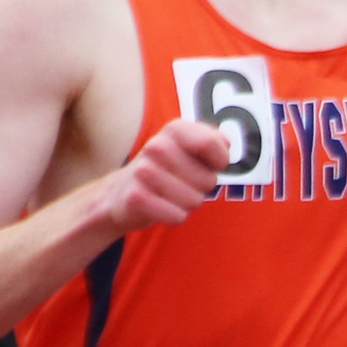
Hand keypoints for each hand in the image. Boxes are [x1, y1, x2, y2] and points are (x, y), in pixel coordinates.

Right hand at [97, 119, 228, 232]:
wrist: (121, 192)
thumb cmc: (167, 170)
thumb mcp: (190, 147)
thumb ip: (214, 142)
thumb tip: (225, 144)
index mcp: (175, 130)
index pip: (212, 144)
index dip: (219, 161)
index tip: (209, 164)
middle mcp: (157, 146)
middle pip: (208, 180)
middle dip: (201, 188)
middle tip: (182, 182)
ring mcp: (144, 172)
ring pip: (194, 200)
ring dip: (187, 203)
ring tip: (170, 194)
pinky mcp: (137, 198)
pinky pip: (178, 216)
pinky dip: (174, 216)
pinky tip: (161, 207)